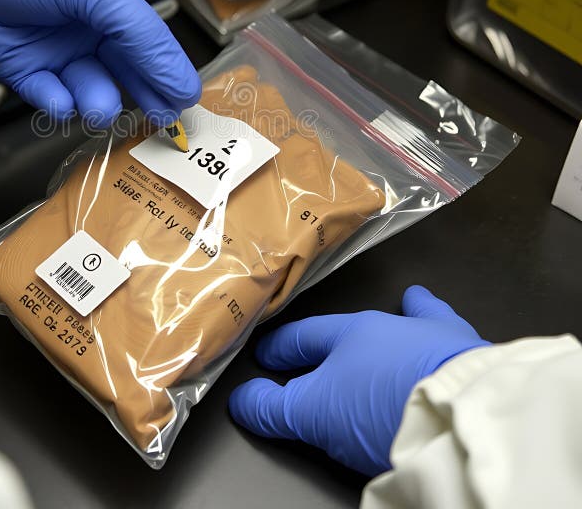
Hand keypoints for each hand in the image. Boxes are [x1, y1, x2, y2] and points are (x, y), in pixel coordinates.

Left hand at [0, 0, 200, 125]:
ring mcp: (55, 51)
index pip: (150, 42)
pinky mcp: (23, 70)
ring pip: (91, 88)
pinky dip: (56, 101)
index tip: (185, 104)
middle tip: (156, 123)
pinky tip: (57, 98)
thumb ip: (138, 30)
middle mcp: (88, 28)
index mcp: (110, 0)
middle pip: (126, 71)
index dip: (169, 72)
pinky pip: (50, 96)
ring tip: (95, 106)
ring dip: (96, 100)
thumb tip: (181, 77)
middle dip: (141, 95)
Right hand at [229, 285, 488, 475]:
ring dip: (404, 318)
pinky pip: (453, 333)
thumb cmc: (381, 403)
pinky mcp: (475, 357)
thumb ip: (275, 406)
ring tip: (409, 302)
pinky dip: (442, 324)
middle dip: (336, 336)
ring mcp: (438, 338)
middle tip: (322, 342)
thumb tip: (241, 401)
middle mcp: (394, 327)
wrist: (462, 414)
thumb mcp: (315, 412)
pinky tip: (444, 319)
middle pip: (355, 329)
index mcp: (351, 333)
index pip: (306, 337)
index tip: (267, 356)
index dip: (282, 349)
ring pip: (414, 319)